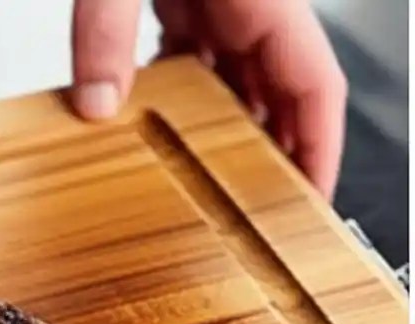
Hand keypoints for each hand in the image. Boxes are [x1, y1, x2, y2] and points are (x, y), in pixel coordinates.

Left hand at [68, 0, 347, 199]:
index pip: (315, 84)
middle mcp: (249, 0)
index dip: (319, 149)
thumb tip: (96, 103)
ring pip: (235, 72)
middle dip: (269, 150)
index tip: (311, 200)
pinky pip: (193, 49)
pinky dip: (180, 89)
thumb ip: (105, 30)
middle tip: (248, 210)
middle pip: (277, 88)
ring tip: (203, 179)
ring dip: (220, 123)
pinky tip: (153, 117)